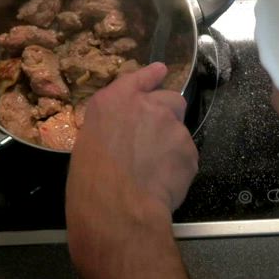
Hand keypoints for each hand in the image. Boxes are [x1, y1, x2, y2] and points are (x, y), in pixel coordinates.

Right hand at [65, 63, 198, 278]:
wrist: (118, 206)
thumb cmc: (90, 181)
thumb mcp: (88, 144)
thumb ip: (111, 129)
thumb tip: (122, 136)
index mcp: (113, 102)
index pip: (138, 78)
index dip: (151, 76)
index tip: (159, 72)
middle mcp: (147, 106)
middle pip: (171, 100)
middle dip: (168, 114)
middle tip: (155, 139)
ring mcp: (172, 126)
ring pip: (179, 132)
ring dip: (171, 146)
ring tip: (153, 172)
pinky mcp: (190, 151)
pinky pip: (186, 157)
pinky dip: (178, 168)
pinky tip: (163, 185)